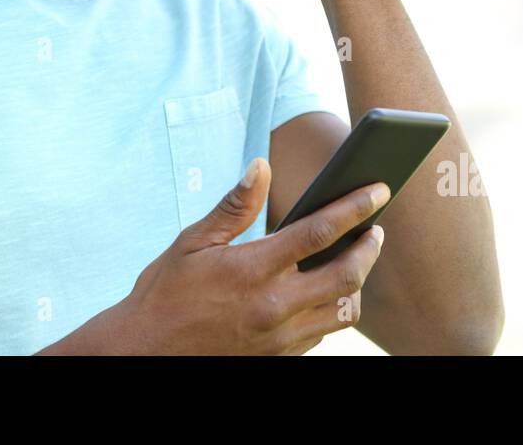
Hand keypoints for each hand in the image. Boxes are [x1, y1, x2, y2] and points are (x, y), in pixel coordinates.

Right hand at [119, 157, 388, 354]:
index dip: (355, 207)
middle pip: (347, 275)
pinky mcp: (279, 357)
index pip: (320, 232)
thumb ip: (234, 206)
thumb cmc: (164, 294)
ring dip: (357, 283)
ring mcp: (279, 337)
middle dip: (370, 248)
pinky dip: (333, 309)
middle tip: (376, 229)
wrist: (144, 353)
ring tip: (356, 260)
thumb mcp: (192, 241)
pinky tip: (324, 292)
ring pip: (343, 311)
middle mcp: (274, 306)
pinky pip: (322, 332)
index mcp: (253, 269)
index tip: (378, 190)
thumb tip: (260, 166)